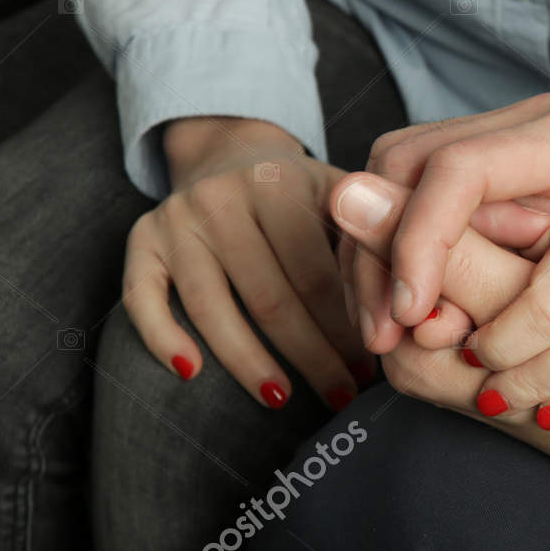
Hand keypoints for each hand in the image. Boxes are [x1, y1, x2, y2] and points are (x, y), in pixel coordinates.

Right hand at [121, 115, 367, 408]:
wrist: (231, 151)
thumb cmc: (302, 193)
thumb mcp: (340, 194)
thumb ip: (370, 238)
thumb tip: (407, 313)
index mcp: (281, 182)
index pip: (317, 272)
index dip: (345, 326)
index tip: (372, 366)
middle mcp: (222, 198)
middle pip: (270, 296)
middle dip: (310, 354)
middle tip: (341, 394)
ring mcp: (177, 219)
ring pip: (211, 306)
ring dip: (249, 362)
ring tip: (283, 399)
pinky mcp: (141, 238)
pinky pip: (142, 296)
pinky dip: (162, 337)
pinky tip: (191, 373)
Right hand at [350, 90, 549, 350]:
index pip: (460, 169)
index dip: (418, 240)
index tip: (414, 315)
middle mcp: (536, 127)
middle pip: (407, 164)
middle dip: (379, 248)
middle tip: (387, 337)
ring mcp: (523, 144)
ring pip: (412, 177)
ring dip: (388, 250)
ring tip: (396, 334)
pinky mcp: (523, 169)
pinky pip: (442, 195)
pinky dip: (417, 249)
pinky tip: (430, 311)